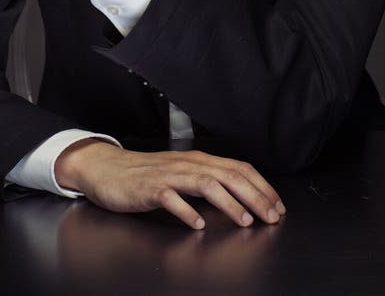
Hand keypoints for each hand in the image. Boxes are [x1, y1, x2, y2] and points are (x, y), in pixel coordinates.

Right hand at [54, 140, 285, 229]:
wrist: (107, 169)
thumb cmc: (145, 174)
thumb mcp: (181, 173)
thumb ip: (207, 181)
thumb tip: (239, 197)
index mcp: (198, 160)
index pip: (238, 168)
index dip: (261, 186)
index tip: (277, 206)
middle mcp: (187, 164)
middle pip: (227, 175)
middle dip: (254, 196)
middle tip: (271, 216)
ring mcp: (168, 175)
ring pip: (205, 183)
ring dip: (228, 202)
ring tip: (244, 220)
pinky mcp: (149, 189)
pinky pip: (170, 198)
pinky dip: (186, 211)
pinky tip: (197, 224)